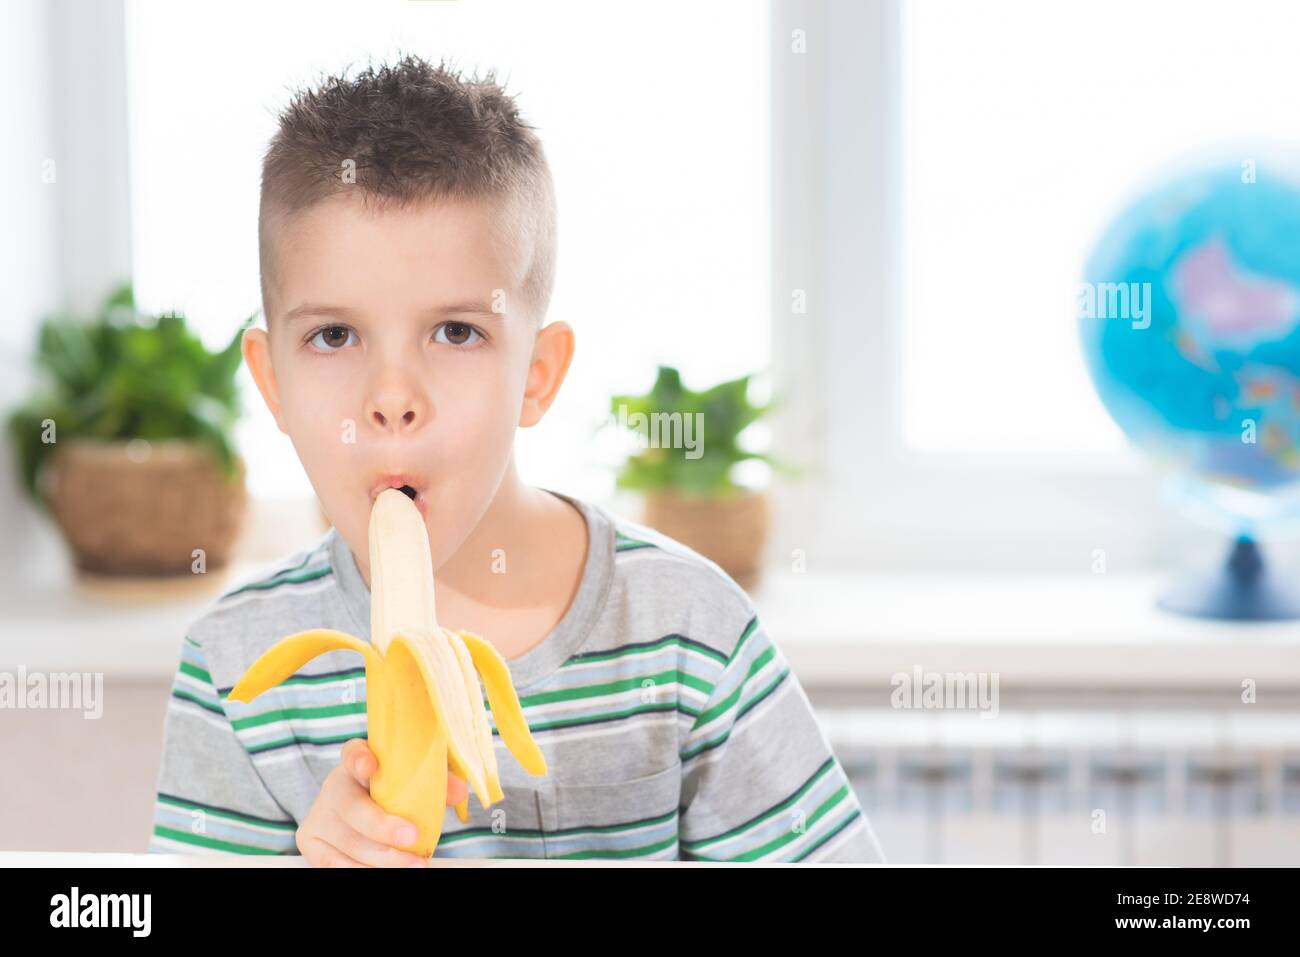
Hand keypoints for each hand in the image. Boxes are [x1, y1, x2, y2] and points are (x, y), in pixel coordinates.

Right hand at [296, 737, 468, 866]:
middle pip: (352, 807)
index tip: (371, 765)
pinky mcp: (311, 841)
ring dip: (383, 859)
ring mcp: (319, 815)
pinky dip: (363, 870)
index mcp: (357, 761)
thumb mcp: (412, 778)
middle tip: (413, 836)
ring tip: (414, 864)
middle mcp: (333, 786)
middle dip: (383, 827)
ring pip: (349, 842)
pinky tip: (388, 871)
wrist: (360, 805)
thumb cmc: (391, 790)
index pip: (353, 753)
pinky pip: (334, 863)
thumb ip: (435, 780)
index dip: (360, 759)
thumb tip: (458, 792)